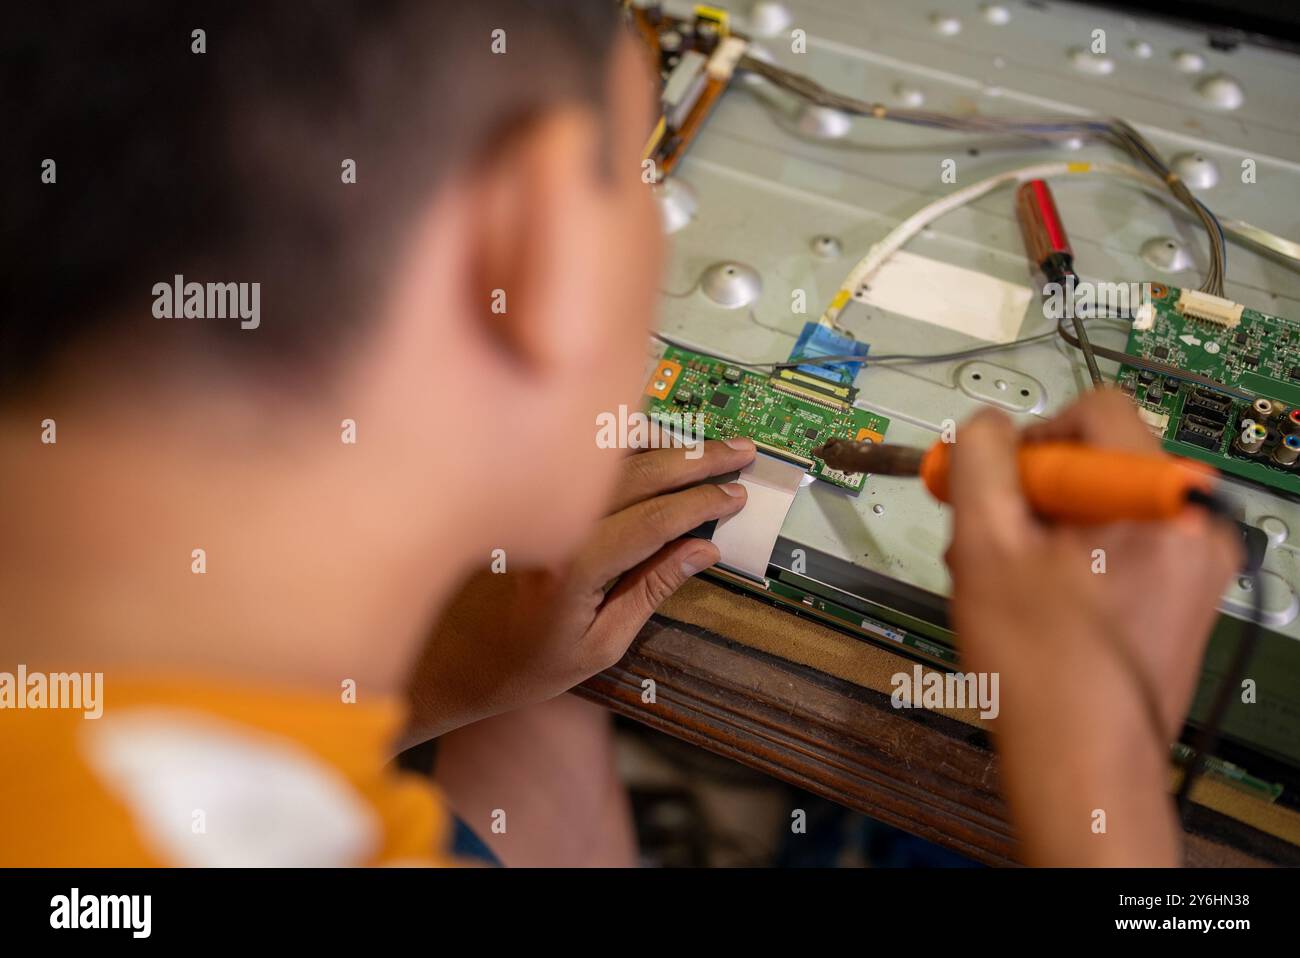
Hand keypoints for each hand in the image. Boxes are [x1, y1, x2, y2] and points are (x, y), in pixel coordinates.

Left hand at [402, 438, 754, 746]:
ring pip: (607, 455)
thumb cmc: (516, 666)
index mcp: (573, 563)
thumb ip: (652, 591)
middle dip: (696, 461)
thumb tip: (703, 550)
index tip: (735, 496)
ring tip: (704, 444)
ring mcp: (531, 503)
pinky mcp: (521, 496)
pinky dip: (619, 444)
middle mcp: (550, 521)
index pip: (655, 518)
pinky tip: (646, 440)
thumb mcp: (599, 645)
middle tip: (740, 453)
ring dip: (662, 445)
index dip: (702, 505)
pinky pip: (577, 457)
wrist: (441, 662)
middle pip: (638, 473)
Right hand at [944, 390, 1240, 864]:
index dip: (1029, 440)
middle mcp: (1194, 527)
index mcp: (1161, 502)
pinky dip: (1067, 561)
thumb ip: (982, 463)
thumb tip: (986, 427)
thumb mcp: (987, 545)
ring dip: (1040, 531)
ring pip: (1099, 509)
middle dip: (1028, 495)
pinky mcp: (1180, 601)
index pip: (1095, 411)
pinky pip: (1117, 548)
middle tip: (986, 541)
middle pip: (1096, 463)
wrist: (1083, 767)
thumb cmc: (1041, 668)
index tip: (993, 485)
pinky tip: (1030, 601)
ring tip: (1002, 581)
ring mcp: (1192, 568)